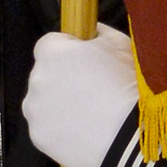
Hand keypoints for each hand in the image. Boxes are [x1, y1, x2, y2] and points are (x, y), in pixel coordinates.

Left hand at [23, 23, 139, 166]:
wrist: (131, 134)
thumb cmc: (127, 84)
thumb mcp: (119, 44)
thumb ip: (98, 32)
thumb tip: (91, 30)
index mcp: (52, 52)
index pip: (49, 43)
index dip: (68, 50)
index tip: (85, 61)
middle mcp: (36, 78)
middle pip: (45, 74)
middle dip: (63, 78)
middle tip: (92, 90)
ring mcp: (35, 110)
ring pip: (44, 102)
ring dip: (60, 104)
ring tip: (90, 113)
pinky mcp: (38, 136)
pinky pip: (47, 127)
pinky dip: (60, 128)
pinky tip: (84, 130)